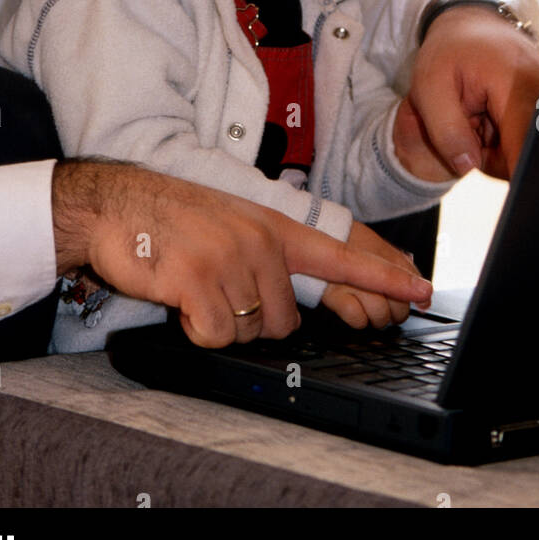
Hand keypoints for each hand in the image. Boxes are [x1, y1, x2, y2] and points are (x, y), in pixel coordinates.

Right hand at [52, 162, 432, 348]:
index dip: (383, 278)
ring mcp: (232, 259)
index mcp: (274, 226)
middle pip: (284, 320)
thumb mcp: (233, 223)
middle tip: (213, 284)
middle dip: (250, 318)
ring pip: (251, 331)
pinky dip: (194, 328)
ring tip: (193, 283)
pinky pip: (216, 335)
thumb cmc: (172, 220)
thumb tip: (287, 301)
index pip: (341, 255)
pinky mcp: (201, 280)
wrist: (116, 204)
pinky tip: (178, 294)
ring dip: (219, 322)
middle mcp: (261, 240)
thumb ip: (268, 254)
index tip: (422, 290)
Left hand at [403, 6, 538, 181]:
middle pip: (525, 156)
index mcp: (518, 86)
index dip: (503, 167)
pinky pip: (527, 141)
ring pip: (525, 152)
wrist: (471, 24)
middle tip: (471, 124)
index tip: (479, 161)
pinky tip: (494, 116)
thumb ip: (446, 132)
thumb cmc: (449, 51)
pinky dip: (506, 137)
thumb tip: (468, 167)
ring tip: (480, 116)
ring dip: (498, 146)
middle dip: (493, 154)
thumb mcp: (429, 87)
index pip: (525, 150)